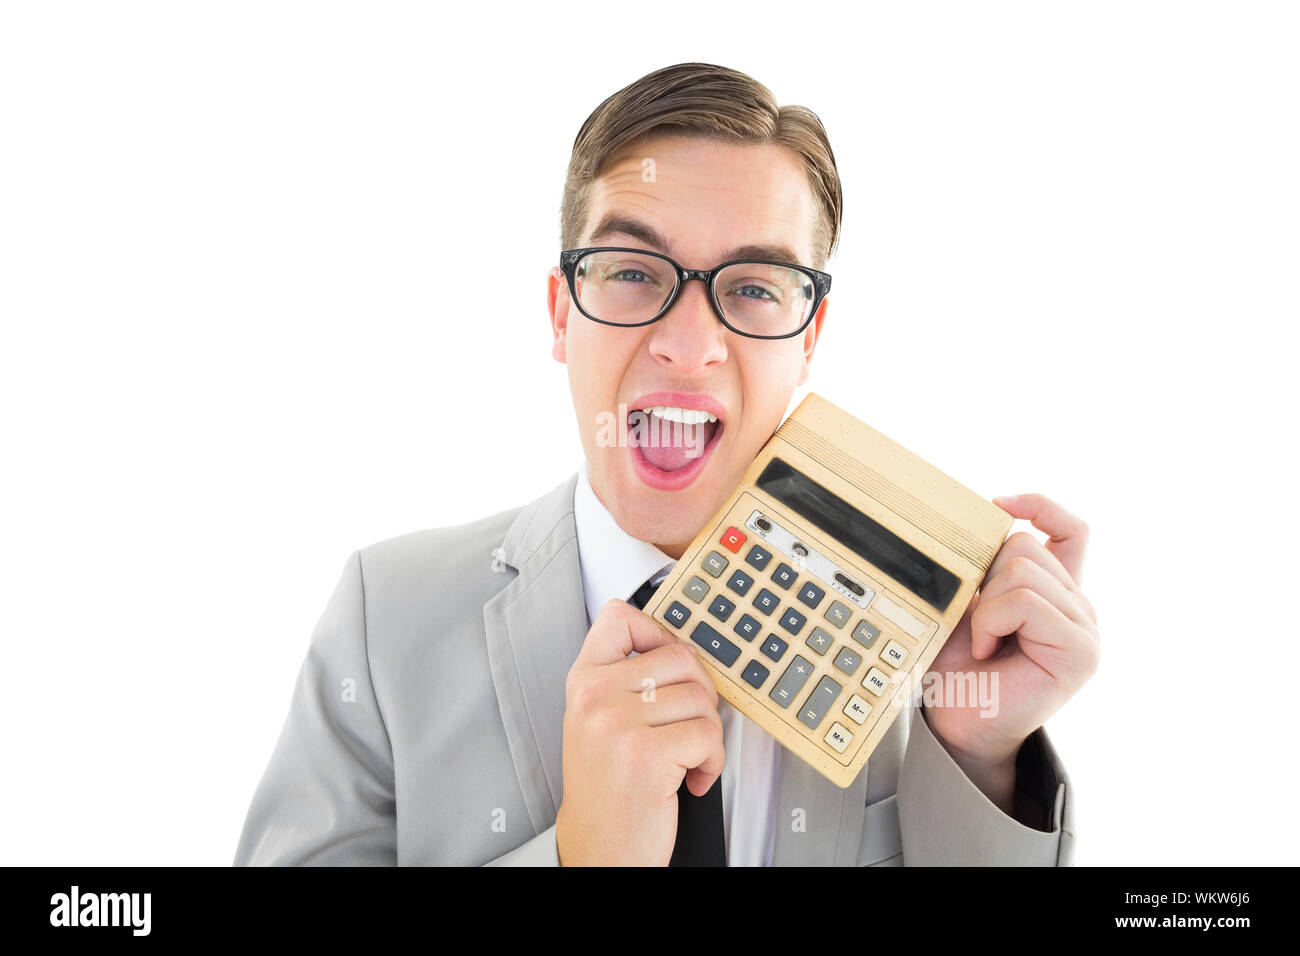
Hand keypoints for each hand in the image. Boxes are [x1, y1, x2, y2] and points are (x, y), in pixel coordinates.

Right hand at [554, 599, 725, 865]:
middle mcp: (595, 696)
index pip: (620, 617)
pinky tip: (689, 779)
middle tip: (687, 725)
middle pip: (680, 656)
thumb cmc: (608, 789)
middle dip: (700, 694)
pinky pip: (708, 735)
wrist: (600, 850)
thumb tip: (683, 650)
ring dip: (708, 736)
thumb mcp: (599, 721)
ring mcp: (618, 724)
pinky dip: (712, 762)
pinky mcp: (647, 754)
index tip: (667, 659)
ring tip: (684, 759)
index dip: (657, 631)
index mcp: (584, 681)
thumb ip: (627, 680)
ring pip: (701, 698)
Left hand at [923, 494, 1099, 810]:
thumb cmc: (960, 668)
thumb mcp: (968, 604)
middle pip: (1026, 545)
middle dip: (985, 576)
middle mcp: (1079, 607)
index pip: (1071, 530)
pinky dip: (992, 622)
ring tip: (984, 643)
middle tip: (979, 624)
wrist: (957, 723)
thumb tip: (983, 521)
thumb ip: (986, 568)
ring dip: (986, 606)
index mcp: (1057, 592)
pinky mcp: (1081, 651)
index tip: (997, 504)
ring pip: (1023, 570)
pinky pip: (1024, 602)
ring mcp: (1085, 629)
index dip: (1040, 506)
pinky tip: (989, 652)